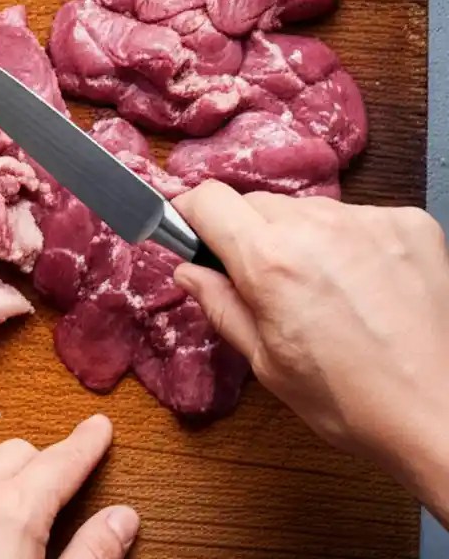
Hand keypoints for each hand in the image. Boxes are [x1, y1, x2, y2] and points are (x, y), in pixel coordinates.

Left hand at [0, 415, 137, 558]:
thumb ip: (91, 555)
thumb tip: (122, 519)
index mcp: (12, 509)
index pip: (60, 460)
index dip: (86, 444)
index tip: (100, 429)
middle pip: (17, 453)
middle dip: (45, 461)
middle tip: (70, 479)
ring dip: (4, 476)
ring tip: (27, 503)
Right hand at [172, 182, 448, 524]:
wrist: (439, 414)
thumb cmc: (352, 400)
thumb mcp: (265, 362)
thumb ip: (221, 305)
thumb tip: (190, 271)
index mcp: (271, 263)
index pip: (209, 199)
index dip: (191, 214)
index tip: (190, 230)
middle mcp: (319, 228)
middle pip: (256, 204)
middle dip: (248, 235)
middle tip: (261, 282)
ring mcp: (369, 222)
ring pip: (307, 210)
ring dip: (299, 238)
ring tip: (320, 290)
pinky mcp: (409, 225)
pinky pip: (357, 218)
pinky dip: (349, 242)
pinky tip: (360, 285)